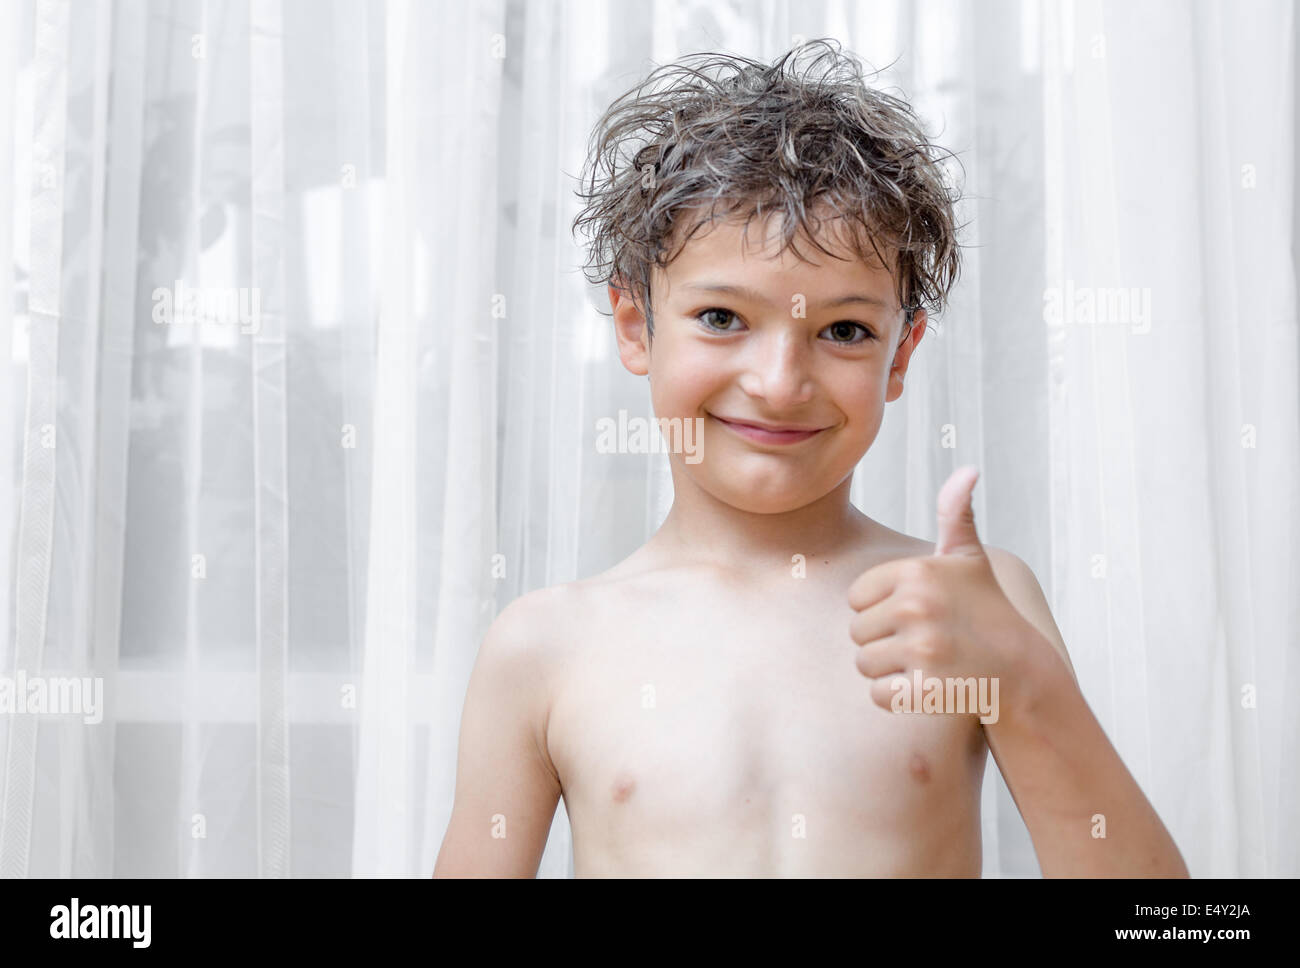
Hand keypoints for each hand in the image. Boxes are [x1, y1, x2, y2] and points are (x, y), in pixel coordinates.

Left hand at [847, 465, 1048, 724]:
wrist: (1023, 673)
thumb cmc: (987, 612)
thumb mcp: (971, 560)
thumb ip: (957, 514)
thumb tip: (968, 470)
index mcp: (916, 572)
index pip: (857, 597)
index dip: (882, 608)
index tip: (918, 613)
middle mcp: (916, 606)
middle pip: (857, 632)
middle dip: (885, 641)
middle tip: (927, 641)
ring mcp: (921, 649)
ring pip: (865, 664)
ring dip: (890, 669)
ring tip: (928, 662)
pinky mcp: (924, 690)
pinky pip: (879, 695)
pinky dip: (898, 698)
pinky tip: (930, 686)